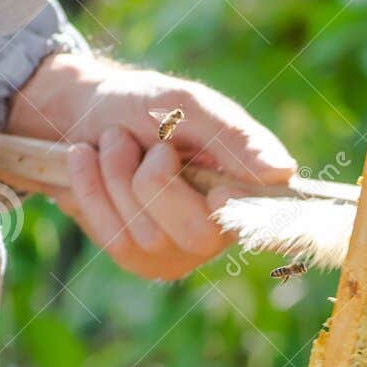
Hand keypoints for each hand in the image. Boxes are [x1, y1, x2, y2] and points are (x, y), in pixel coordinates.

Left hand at [5, 51, 294, 278]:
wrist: (82, 112)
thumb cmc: (146, 106)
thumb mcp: (189, 107)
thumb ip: (235, 138)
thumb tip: (283, 172)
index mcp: (245, 190)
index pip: (265, 222)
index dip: (239, 212)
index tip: (219, 190)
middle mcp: (219, 230)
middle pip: (197, 234)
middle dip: (154, 180)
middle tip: (146, 144)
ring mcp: (177, 251)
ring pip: (146, 234)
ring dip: (117, 174)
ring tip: (114, 143)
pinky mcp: (137, 259)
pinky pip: (114, 238)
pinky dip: (92, 188)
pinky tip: (86, 159)